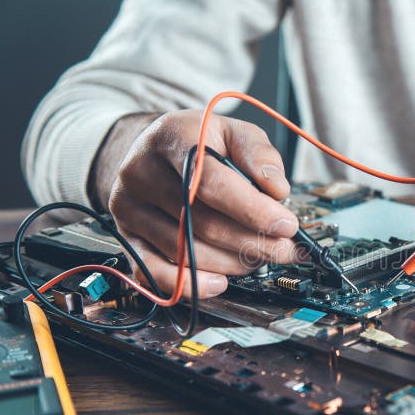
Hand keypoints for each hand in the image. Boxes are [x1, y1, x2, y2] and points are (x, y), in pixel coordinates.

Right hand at [107, 110, 298, 297]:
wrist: (155, 148)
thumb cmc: (200, 141)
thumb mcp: (234, 131)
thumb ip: (259, 154)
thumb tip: (277, 191)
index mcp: (172, 137)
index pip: (211, 182)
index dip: (252, 210)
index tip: (286, 226)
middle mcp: (142, 173)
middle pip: (202, 222)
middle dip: (252, 242)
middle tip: (285, 249)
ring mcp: (129, 208)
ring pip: (186, 251)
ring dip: (232, 263)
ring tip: (260, 257)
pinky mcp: (128, 236)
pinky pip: (155, 273)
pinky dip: (193, 284)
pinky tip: (222, 281)